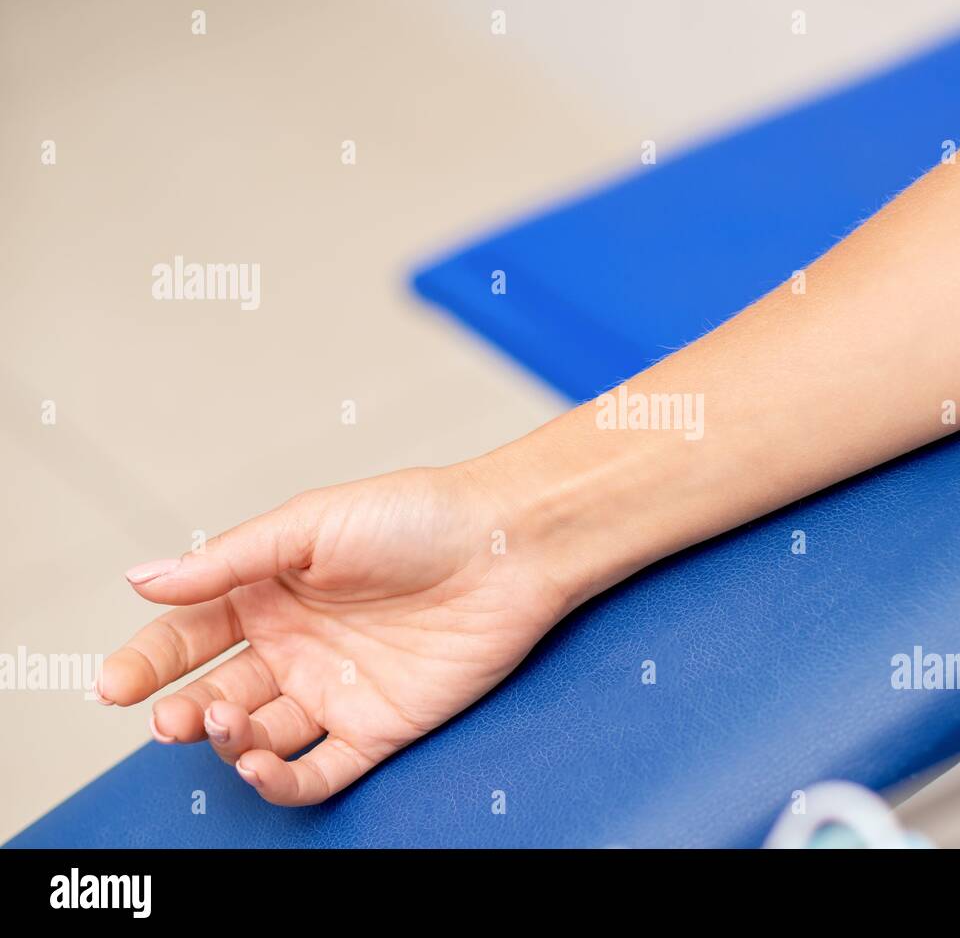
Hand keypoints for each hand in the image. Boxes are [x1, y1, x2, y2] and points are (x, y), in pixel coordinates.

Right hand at [97, 466, 570, 805]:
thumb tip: (141, 578)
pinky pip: (318, 769)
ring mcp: (334, 688)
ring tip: (224, 721)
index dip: (147, 661)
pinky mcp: (378, 725)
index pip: (188, 634)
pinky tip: (257, 766)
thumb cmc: (417, 517)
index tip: (114, 683)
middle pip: (215, 690)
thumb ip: (227, 560)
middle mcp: (295, 644)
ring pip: (258, 735)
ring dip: (228, 740)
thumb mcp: (309, 524)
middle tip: (171, 715)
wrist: (507, 546)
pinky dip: (280, 780)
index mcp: (269, 591)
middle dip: (182, 709)